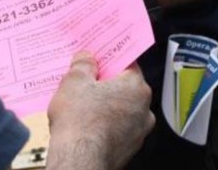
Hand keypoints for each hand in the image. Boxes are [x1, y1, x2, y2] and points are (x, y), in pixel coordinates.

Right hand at [46, 52, 154, 169]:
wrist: (79, 160)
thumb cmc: (80, 122)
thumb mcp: (74, 81)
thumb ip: (83, 64)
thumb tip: (86, 59)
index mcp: (136, 87)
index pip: (128, 64)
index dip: (110, 59)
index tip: (98, 58)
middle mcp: (144, 109)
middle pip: (125, 88)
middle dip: (106, 84)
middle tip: (85, 82)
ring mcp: (138, 132)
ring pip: (122, 110)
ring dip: (106, 106)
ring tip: (82, 106)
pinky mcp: (128, 149)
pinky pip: (118, 129)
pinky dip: (105, 125)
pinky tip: (86, 125)